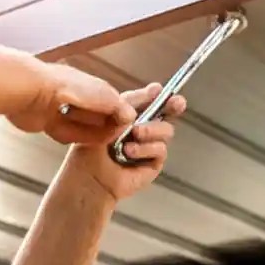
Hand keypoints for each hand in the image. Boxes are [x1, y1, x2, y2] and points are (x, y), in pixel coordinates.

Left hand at [2, 58, 135, 144]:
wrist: (31, 91)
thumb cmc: (66, 86)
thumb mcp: (104, 96)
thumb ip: (119, 107)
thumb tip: (130, 117)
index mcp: (94, 87)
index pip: (114, 104)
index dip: (120, 117)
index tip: (127, 128)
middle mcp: (80, 97)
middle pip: (98, 117)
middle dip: (106, 127)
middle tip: (115, 138)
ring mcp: (64, 109)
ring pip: (83, 126)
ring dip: (90, 133)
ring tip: (98, 141)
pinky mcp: (50, 122)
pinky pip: (66, 133)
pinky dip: (72, 136)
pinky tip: (76, 140)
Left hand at [74, 83, 186, 202]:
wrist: (88, 176)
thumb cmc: (92, 146)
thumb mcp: (110, 116)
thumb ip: (131, 101)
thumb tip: (156, 88)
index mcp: (133, 115)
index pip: (153, 100)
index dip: (162, 94)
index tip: (162, 90)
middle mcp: (145, 128)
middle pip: (168, 113)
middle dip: (172, 106)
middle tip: (176, 103)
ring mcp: (151, 145)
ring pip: (167, 130)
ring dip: (151, 130)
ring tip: (135, 134)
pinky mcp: (154, 162)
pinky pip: (160, 149)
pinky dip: (146, 148)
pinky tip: (129, 152)